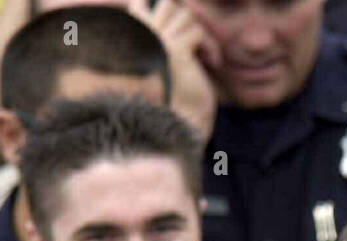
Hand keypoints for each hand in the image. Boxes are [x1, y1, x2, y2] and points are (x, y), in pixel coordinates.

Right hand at [128, 0, 219, 143]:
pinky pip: (197, 32)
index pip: (141, 4)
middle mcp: (140, 37)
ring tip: (203, 55)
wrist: (181, 123)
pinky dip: (211, 47)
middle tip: (194, 42)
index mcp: (133, 40)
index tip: (185, 40)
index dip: (161, 11)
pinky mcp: (175, 51)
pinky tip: (213, 63)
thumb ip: (165, 38)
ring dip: (199, 32)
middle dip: (183, 16)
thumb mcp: (168, 63)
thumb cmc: (177, 98)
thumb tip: (175, 16)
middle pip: (164, 2)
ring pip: (183, 13)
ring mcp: (156, 42)